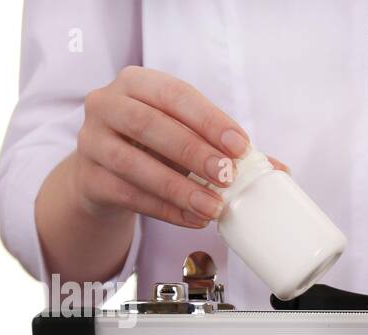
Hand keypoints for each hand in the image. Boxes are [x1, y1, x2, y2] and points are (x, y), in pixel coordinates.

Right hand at [72, 66, 250, 227]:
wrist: (103, 174)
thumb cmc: (153, 147)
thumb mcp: (186, 137)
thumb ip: (226, 148)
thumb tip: (279, 171)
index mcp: (136, 83)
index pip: (176, 95)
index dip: (210, 120)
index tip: (241, 146)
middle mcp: (106, 104)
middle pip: (150, 125)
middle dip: (194, 151)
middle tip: (228, 176)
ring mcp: (91, 141)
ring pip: (135, 164)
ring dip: (180, 188)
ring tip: (214, 207)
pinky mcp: (88, 178)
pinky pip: (129, 195)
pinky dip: (165, 209)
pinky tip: (193, 218)